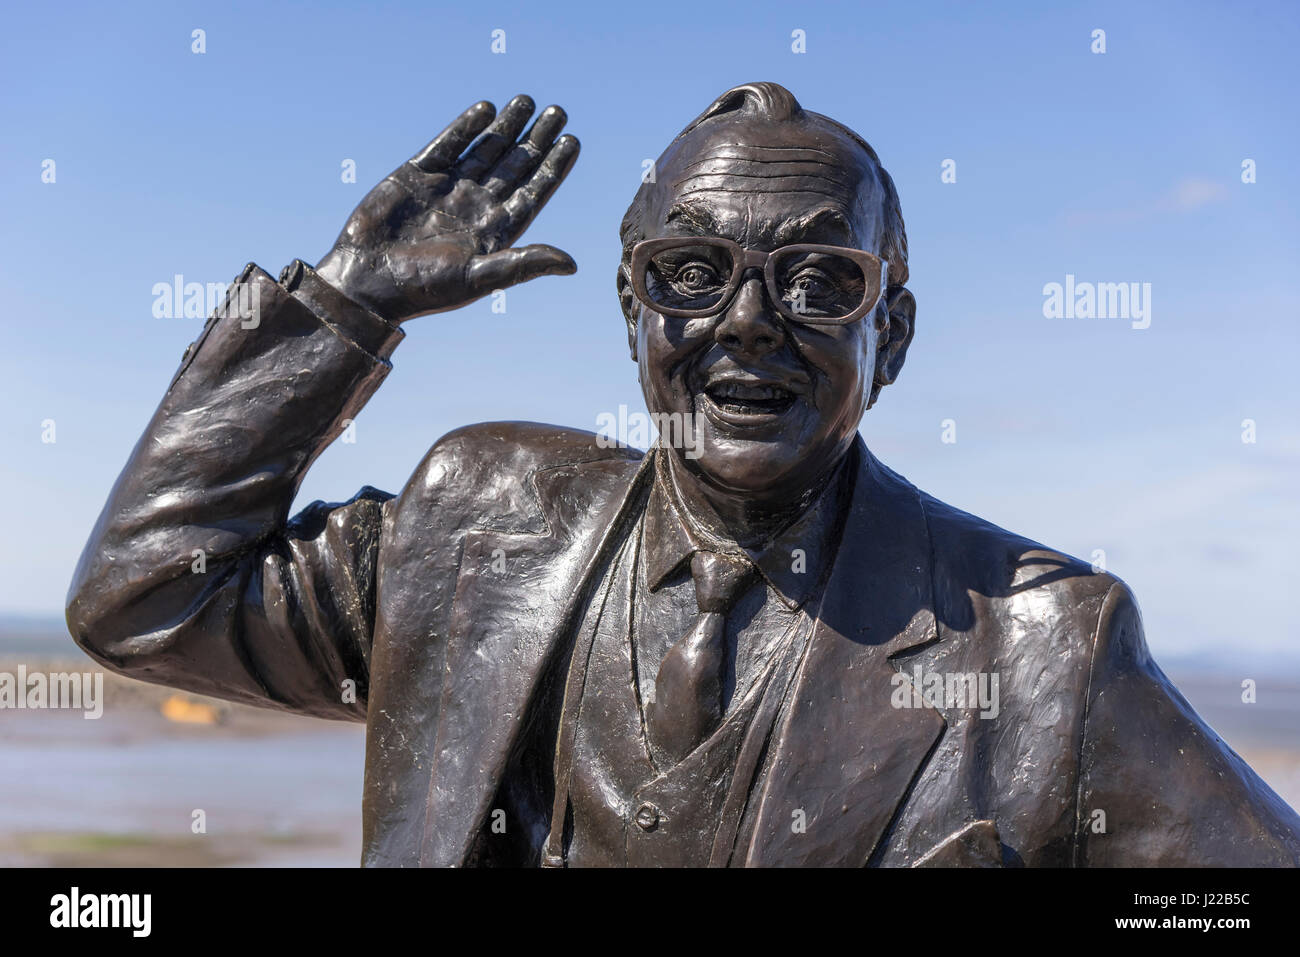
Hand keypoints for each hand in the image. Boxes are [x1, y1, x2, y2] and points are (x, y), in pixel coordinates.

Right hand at [315, 95, 578, 322]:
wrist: (367, 282)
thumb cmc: (425, 290)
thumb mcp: (480, 278)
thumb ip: (523, 264)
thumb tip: (572, 264)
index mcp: (494, 230)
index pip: (533, 192)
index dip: (553, 167)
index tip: (571, 140)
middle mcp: (475, 207)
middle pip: (515, 166)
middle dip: (536, 139)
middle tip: (558, 113)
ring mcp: (447, 189)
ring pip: (485, 151)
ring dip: (506, 128)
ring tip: (527, 101)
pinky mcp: (416, 175)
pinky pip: (447, 145)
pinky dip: (465, 127)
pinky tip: (485, 110)